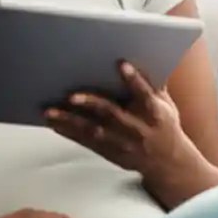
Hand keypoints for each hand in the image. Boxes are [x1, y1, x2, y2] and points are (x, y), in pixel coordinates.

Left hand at [45, 61, 201, 178]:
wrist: (168, 162)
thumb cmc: (164, 124)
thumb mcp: (166, 103)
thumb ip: (153, 83)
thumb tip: (145, 55)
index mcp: (155, 113)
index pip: (145, 94)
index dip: (134, 80)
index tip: (121, 63)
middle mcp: (138, 129)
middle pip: (113, 114)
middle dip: (91, 104)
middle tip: (71, 95)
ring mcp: (123, 143)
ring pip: (94, 131)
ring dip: (70, 121)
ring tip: (49, 112)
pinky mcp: (112, 153)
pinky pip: (88, 143)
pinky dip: (70, 133)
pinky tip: (54, 123)